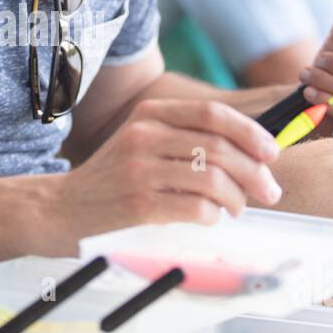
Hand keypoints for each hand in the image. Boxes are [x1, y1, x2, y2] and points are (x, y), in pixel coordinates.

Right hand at [59, 97, 282, 241]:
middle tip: (269, 191)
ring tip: (238, 209)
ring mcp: (139, 170)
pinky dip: (213, 215)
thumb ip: (185, 138)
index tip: (272, 153)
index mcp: (150, 114)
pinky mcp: (138, 204)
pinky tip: (211, 219)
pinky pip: (195, 208)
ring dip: (237, 198)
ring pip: (212, 179)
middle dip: (255, 171)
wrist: (61, 207)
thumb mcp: (141, 141)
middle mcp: (144, 136)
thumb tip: (251, 153)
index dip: (251, 133)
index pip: (214, 114)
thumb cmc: (112, 179)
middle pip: (219, 147)